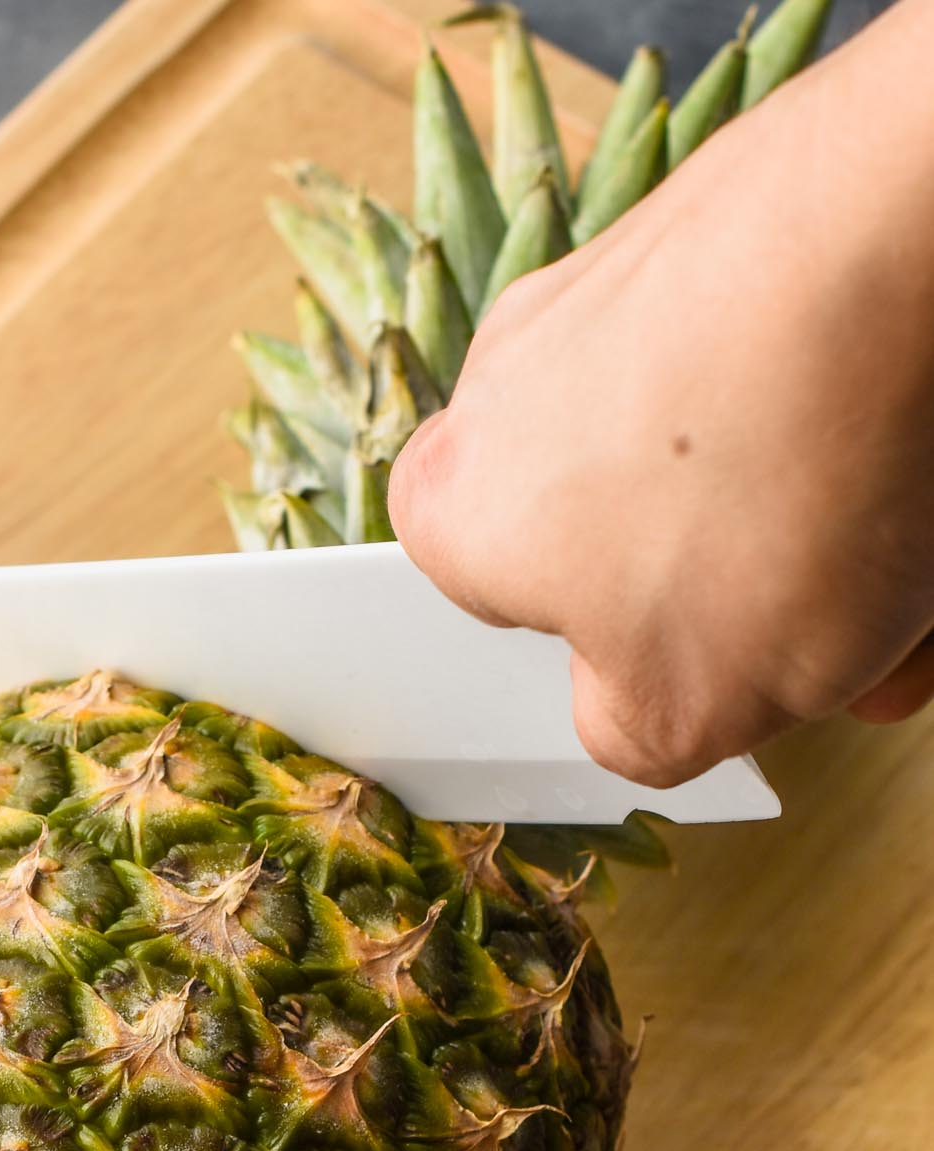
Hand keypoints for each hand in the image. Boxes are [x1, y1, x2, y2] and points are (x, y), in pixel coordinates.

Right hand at [390, 0, 933, 785]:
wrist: (910, 229)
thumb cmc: (768, 478)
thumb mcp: (683, 710)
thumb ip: (632, 739)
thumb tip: (639, 715)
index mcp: (458, 502)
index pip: (522, 623)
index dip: (633, 673)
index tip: (714, 693)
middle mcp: (518, 375)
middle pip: (645, 540)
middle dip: (761, 610)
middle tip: (849, 653)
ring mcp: (630, 281)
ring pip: (740, 462)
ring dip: (833, 536)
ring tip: (915, 565)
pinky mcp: (747, 217)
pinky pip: (801, 371)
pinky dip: (865, 434)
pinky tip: (924, 466)